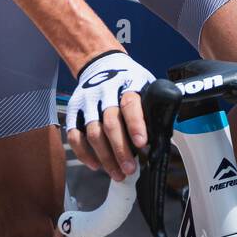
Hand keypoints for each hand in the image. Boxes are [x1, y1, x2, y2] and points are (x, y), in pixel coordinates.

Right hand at [66, 50, 152, 182]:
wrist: (100, 63)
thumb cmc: (128, 80)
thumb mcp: (145, 84)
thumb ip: (151, 106)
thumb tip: (163, 136)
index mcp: (126, 84)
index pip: (129, 104)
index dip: (135, 124)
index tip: (142, 143)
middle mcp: (104, 92)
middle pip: (110, 123)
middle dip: (120, 149)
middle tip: (129, 168)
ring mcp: (87, 101)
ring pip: (93, 132)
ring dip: (105, 157)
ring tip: (117, 173)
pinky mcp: (73, 110)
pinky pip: (74, 135)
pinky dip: (83, 153)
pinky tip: (95, 165)